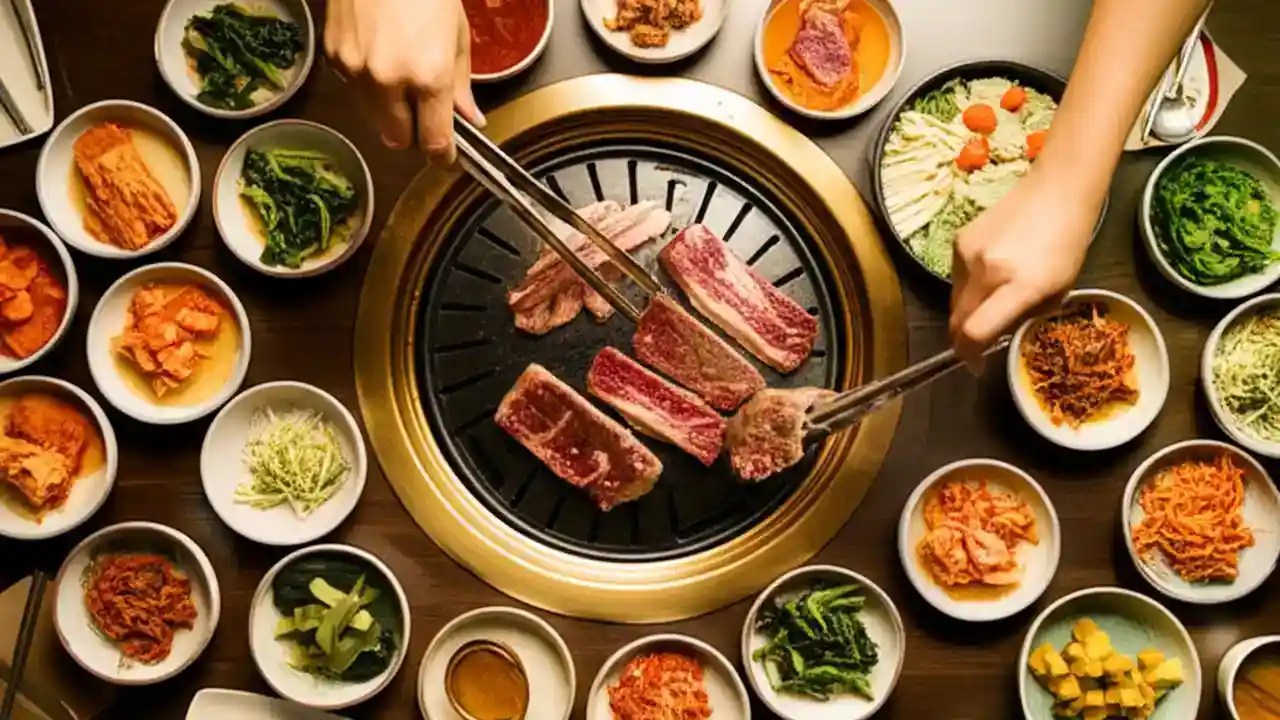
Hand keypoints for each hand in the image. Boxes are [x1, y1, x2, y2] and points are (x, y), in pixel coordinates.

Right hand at [325, 0, 483, 162]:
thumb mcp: (456, 35)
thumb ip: (460, 85)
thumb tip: (470, 120)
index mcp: (428, 76)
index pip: (434, 142)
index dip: (442, 155)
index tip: (446, 156)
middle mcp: (389, 80)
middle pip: (398, 139)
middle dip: (413, 133)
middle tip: (425, 112)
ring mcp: (356, 71)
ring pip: (373, 118)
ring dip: (389, 111)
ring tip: (402, 74)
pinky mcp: (334, 58)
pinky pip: (353, 90)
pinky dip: (368, 85)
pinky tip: (379, 55)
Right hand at [949, 168, 1099, 366]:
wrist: (1056, 191)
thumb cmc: (1068, 243)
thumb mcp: (1058, 289)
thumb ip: (1026, 315)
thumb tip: (999, 333)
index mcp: (1020, 286)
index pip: (976, 331)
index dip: (970, 354)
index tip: (975, 364)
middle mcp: (988, 271)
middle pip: (957, 320)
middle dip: (961, 339)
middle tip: (974, 345)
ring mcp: (968, 254)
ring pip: (954, 299)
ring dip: (965, 311)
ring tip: (988, 303)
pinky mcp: (958, 241)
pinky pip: (956, 277)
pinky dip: (967, 286)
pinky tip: (988, 275)